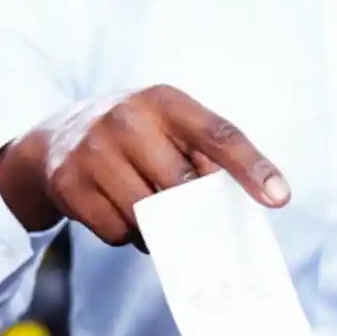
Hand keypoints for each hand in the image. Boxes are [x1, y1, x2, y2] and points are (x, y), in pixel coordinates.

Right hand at [0, 85, 289, 246]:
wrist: (56, 137)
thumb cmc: (136, 138)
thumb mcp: (167, 128)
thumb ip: (203, 158)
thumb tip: (236, 211)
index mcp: (164, 101)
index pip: (219, 135)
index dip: (252, 168)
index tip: (280, 198)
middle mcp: (127, 118)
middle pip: (181, 186)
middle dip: (194, 211)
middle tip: (198, 222)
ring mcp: (93, 150)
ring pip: (147, 215)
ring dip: (158, 228)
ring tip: (150, 211)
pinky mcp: (69, 183)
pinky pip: (117, 230)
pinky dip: (127, 234)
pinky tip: (119, 211)